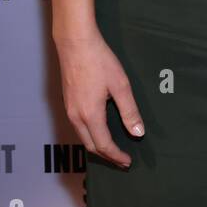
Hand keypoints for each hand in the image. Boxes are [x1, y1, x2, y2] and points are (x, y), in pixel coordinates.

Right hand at [54, 30, 144, 168]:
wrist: (75, 44)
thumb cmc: (100, 61)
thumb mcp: (121, 86)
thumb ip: (129, 111)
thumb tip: (138, 133)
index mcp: (90, 115)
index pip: (103, 145)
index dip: (116, 156)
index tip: (128, 162)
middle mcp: (76, 117)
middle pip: (91, 145)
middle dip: (107, 156)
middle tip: (122, 160)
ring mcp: (69, 110)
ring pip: (83, 137)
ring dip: (98, 146)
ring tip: (114, 149)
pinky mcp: (68, 103)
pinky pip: (79, 127)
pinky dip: (91, 135)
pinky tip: (100, 131)